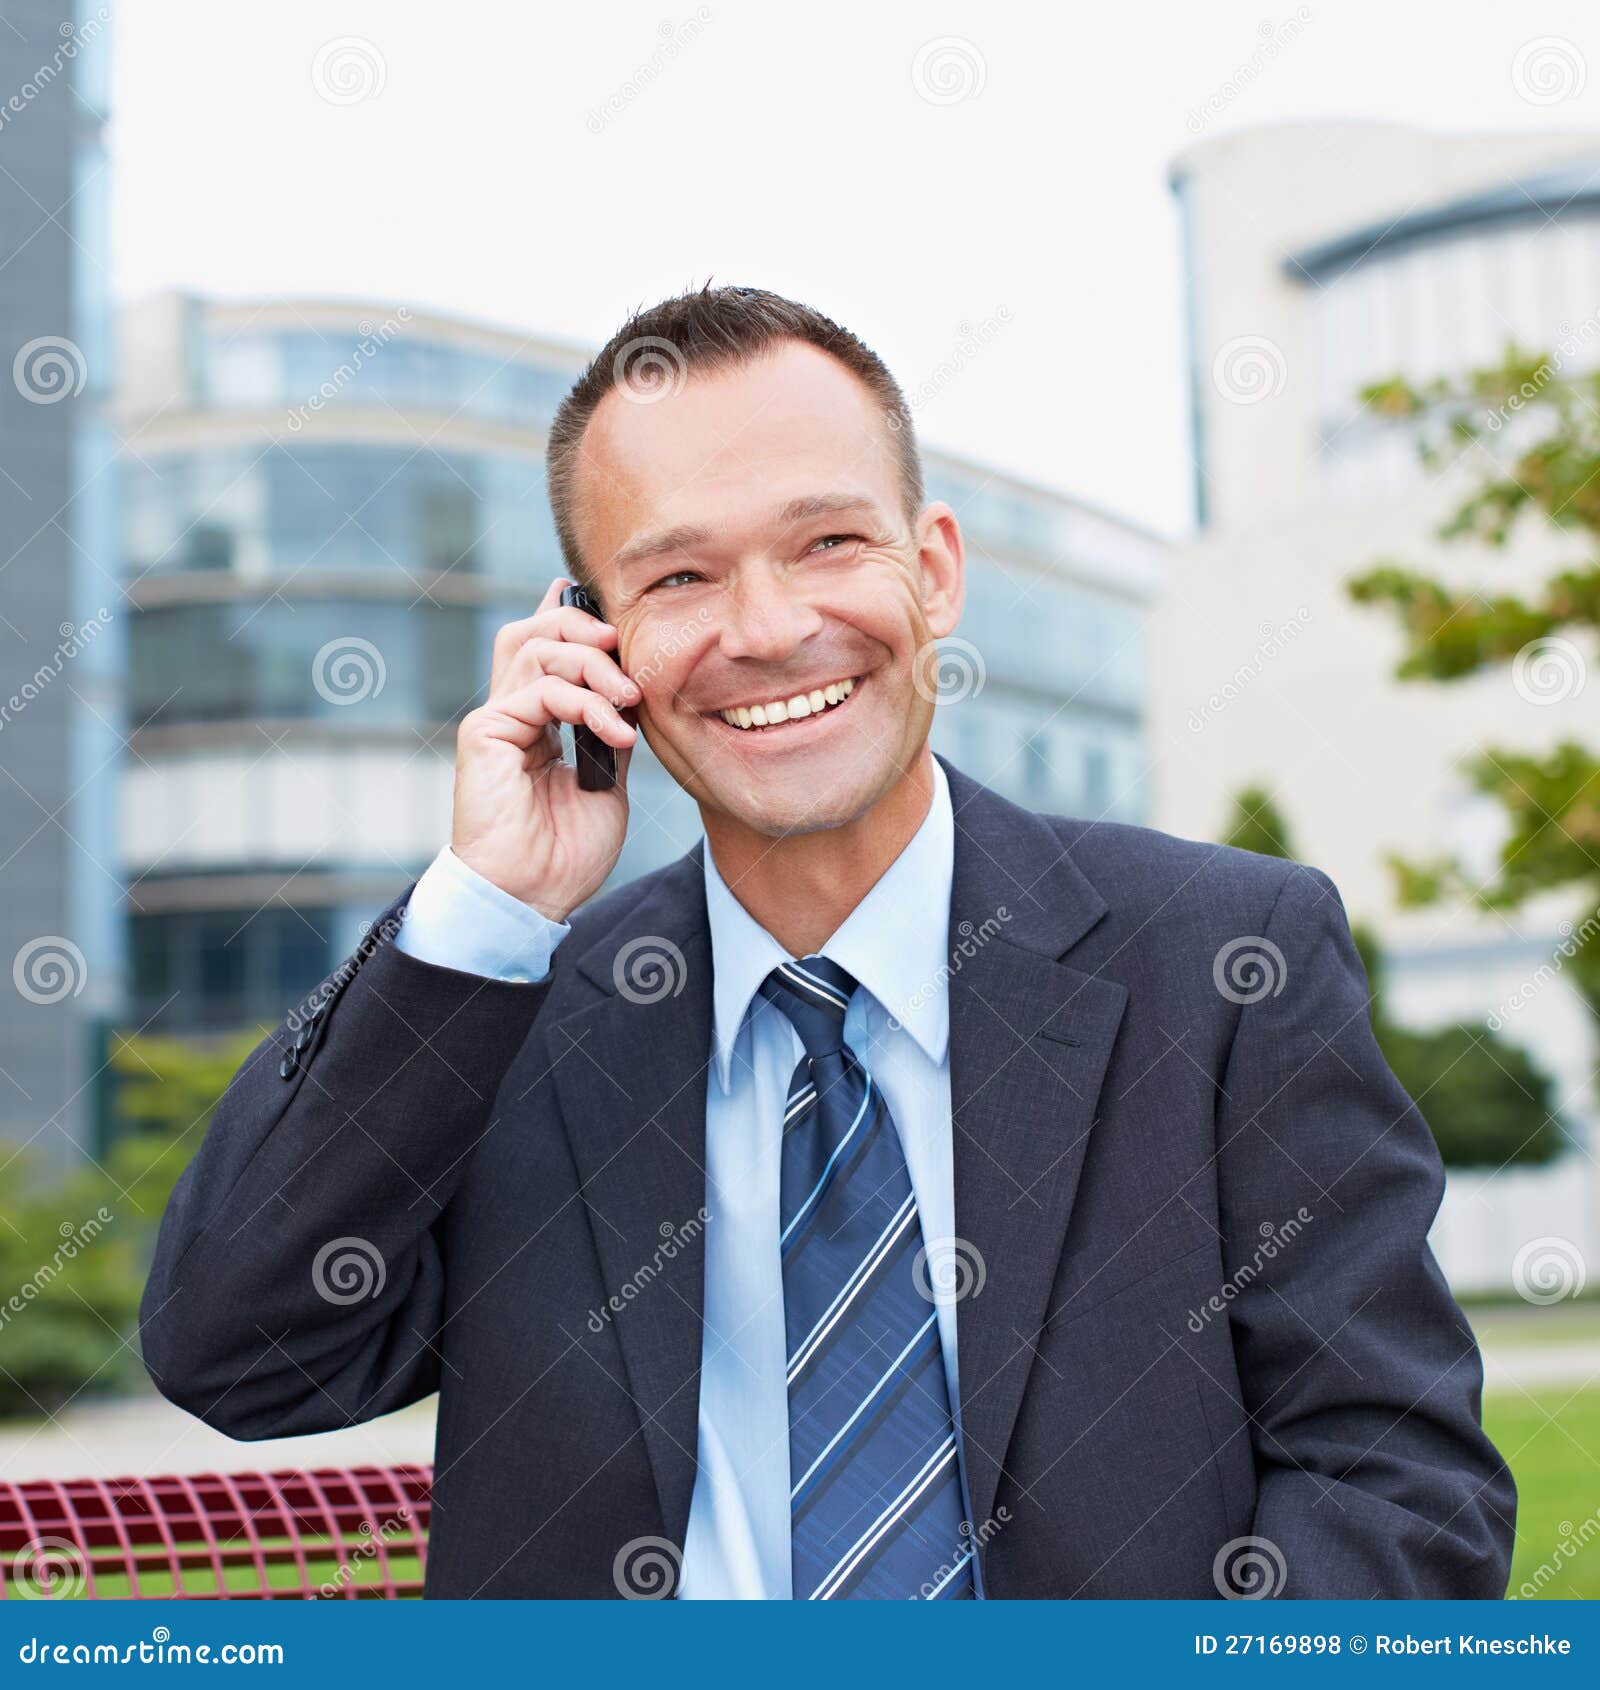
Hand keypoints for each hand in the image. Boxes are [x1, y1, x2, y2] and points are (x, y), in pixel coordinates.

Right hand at [451, 576, 639, 921]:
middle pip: (534, 632)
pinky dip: (585, 702)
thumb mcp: (607, 783)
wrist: (532, 897)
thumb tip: (633, 693)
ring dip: (593, 664)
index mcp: (535, 721)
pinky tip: (614, 731)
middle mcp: (510, 713)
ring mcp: (495, 720)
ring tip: (629, 697)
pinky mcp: (484, 733)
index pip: (546, 649)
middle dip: (582, 626)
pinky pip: (540, 691)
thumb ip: (611, 732)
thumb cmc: (566, 853)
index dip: (573, 618)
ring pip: (536, 648)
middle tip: (624, 648)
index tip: (615, 618)